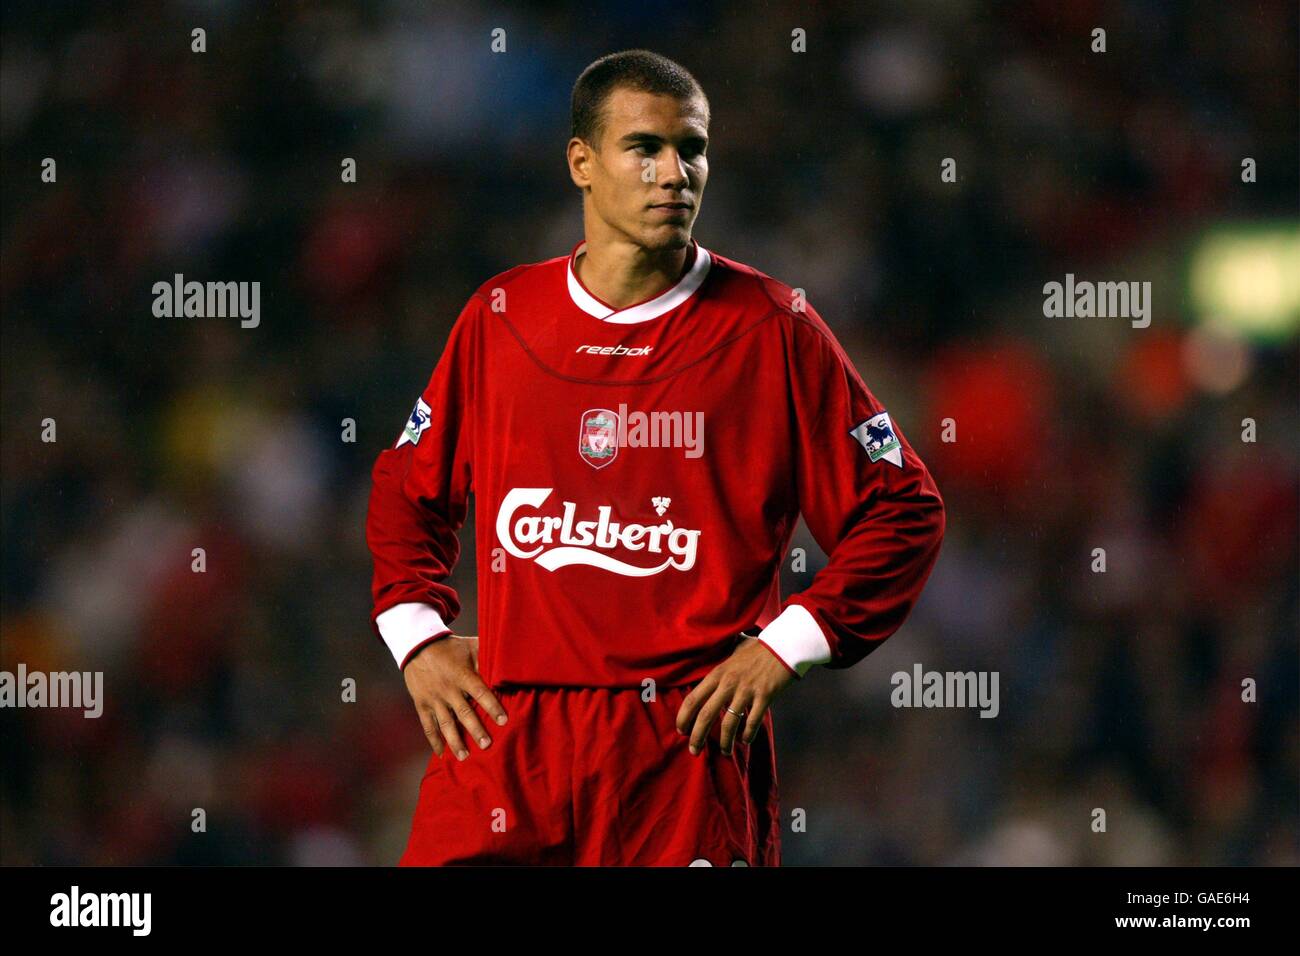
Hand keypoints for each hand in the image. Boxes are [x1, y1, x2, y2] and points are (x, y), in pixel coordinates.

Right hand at [403, 634, 507, 759]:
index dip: (492, 707)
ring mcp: (434, 699)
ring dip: (455, 741)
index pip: (480, 693)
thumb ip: (487, 657)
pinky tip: (442, 754)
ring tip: (464, 757)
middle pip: (464, 713)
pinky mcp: (422, 705)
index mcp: (462, 675)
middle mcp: (448, 690)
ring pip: (445, 723)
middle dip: (475, 730)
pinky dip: (434, 741)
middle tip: (486, 745)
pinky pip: (428, 726)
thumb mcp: (470, 647)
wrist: (418, 646)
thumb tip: (508, 665)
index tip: (503, 721)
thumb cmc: (451, 648)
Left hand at [675, 638, 796, 756]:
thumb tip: (711, 652)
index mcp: (718, 673)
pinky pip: (752, 722)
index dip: (684, 717)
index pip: (693, 699)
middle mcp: (728, 683)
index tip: (681, 730)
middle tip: (694, 751)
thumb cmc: (758, 648)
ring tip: (724, 752)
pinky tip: (745, 740)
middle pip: (706, 715)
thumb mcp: (733, 650)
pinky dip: (747, 735)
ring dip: (725, 742)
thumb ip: (721, 657)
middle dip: (697, 737)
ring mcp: (746, 691)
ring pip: (729, 724)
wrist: (784, 646)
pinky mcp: (764, 697)